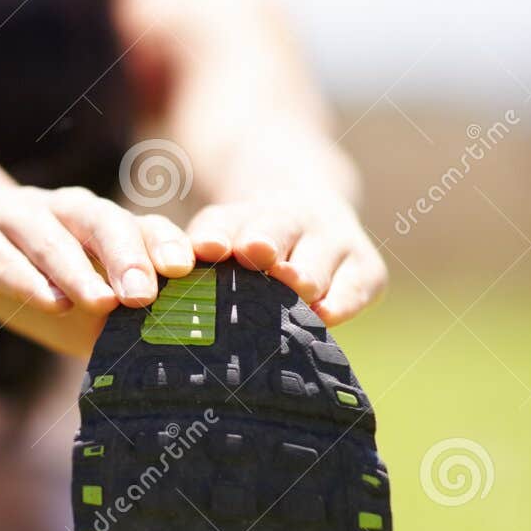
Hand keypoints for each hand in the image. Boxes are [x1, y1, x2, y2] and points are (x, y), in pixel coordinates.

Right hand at [0, 181, 194, 356]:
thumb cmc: (31, 273)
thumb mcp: (76, 299)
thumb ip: (114, 323)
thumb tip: (163, 365)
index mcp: (97, 224)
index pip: (140, 226)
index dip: (167, 244)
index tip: (192, 272)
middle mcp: (61, 211)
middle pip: (101, 220)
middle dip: (126, 256)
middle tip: (145, 294)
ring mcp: (12, 215)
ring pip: (49, 234)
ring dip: (76, 267)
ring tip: (101, 301)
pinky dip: (21, 275)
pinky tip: (44, 299)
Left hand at [186, 190, 386, 324]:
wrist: (313, 217)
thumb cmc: (249, 249)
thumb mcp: (220, 242)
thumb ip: (201, 260)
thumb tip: (165, 294)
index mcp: (239, 218)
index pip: (222, 224)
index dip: (216, 236)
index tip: (208, 248)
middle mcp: (290, 220)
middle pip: (275, 229)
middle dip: (264, 242)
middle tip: (255, 252)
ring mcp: (333, 240)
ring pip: (315, 260)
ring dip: (303, 274)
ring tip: (297, 286)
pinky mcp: (366, 269)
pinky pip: (356, 285)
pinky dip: (342, 300)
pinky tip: (326, 313)